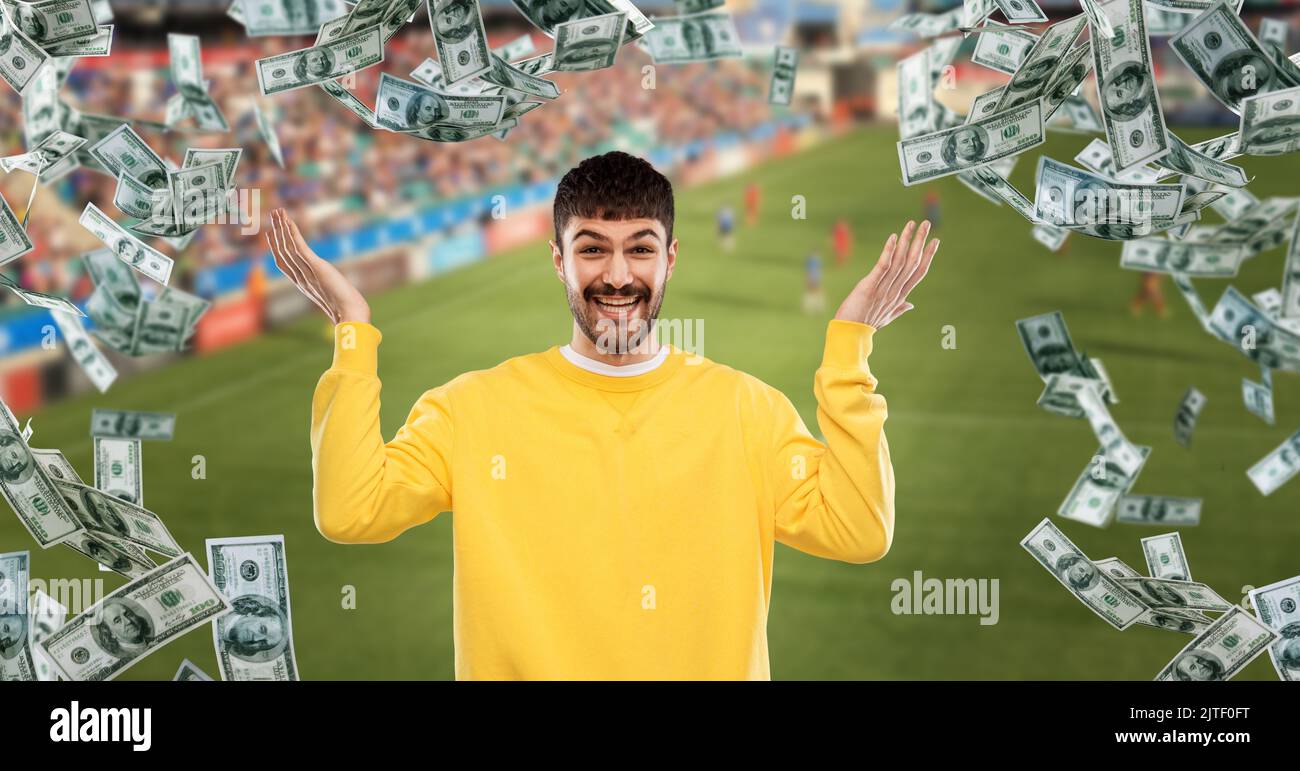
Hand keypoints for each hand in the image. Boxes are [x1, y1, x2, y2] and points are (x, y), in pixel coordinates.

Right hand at [267, 208, 370, 324]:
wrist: (351, 314)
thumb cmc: (348, 310)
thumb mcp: (334, 298)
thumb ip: (330, 292)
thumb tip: (341, 294)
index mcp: (302, 284)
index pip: (283, 264)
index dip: (276, 248)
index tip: (271, 234)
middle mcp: (300, 277)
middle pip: (282, 251)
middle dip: (277, 232)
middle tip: (274, 215)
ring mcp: (306, 271)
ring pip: (288, 246)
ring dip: (283, 227)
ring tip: (278, 211)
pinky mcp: (316, 266)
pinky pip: (299, 246)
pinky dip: (293, 233)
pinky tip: (288, 221)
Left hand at [834, 220, 937, 328]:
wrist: (849, 336)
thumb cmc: (865, 325)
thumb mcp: (886, 317)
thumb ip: (899, 309)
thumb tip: (911, 305)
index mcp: (900, 296)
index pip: (918, 272)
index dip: (928, 256)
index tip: (935, 241)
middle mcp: (895, 291)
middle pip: (912, 262)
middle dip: (920, 242)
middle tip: (926, 224)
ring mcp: (883, 288)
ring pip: (899, 261)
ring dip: (906, 241)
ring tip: (911, 224)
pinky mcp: (869, 286)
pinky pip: (882, 266)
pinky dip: (888, 251)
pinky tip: (893, 237)